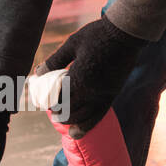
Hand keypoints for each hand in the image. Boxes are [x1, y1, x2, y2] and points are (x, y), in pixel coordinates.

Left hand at [37, 16, 145, 136]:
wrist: (127, 34)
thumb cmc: (97, 35)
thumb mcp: (72, 44)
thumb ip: (55, 61)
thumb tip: (38, 73)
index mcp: (78, 78)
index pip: (59, 99)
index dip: (49, 103)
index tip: (44, 101)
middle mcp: (91, 91)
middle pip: (70, 112)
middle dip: (59, 114)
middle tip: (52, 111)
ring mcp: (104, 95)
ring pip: (84, 118)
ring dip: (71, 122)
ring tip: (62, 121)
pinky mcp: (113, 94)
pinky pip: (99, 115)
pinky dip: (87, 125)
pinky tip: (78, 131)